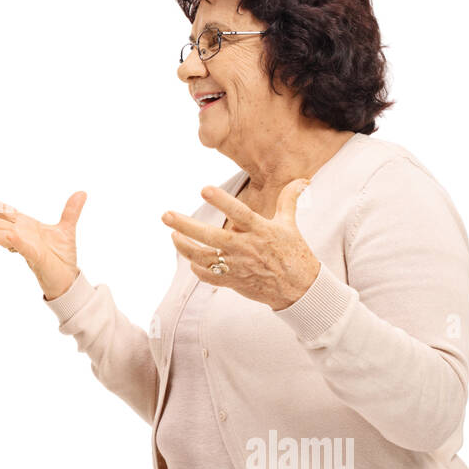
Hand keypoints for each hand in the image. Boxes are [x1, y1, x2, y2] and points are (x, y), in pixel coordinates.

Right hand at [0, 189, 86, 299]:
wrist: (68, 278)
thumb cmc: (62, 256)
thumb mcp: (67, 229)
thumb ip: (71, 211)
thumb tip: (82, 193)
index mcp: (25, 226)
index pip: (4, 212)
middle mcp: (21, 235)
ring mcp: (25, 246)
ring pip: (2, 236)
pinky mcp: (35, 256)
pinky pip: (23, 247)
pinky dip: (16, 241)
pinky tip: (9, 237)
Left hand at [161, 179, 319, 310]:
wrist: (298, 288)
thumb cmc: (293, 252)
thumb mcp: (290, 224)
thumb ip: (289, 199)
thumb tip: (302, 179)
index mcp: (260, 230)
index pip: (239, 212)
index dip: (222, 201)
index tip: (204, 189)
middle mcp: (246, 248)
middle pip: (211, 236)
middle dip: (186, 226)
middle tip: (166, 215)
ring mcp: (237, 266)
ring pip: (203, 257)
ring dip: (184, 247)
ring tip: (173, 235)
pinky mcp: (233, 280)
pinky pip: (208, 275)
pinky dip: (196, 267)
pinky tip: (189, 257)